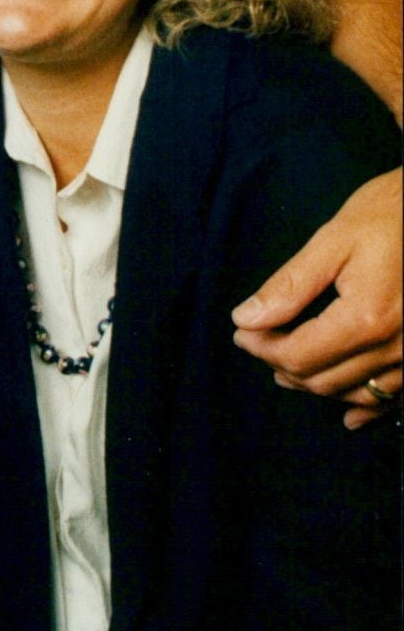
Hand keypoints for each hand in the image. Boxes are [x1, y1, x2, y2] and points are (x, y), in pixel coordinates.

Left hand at [233, 166, 401, 427]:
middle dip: (282, 365)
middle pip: (323, 380)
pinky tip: (348, 415)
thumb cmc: (391, 215)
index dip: (262, 348)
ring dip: (316, 384)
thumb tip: (248, 318)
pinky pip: (393, 398)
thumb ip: (290, 285)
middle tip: (259, 340)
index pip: (298, 356)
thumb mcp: (334, 240)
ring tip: (287, 364)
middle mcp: (395, 347)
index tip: (242, 330)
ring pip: (353, 393)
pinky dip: (366, 407)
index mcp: (367, 318)